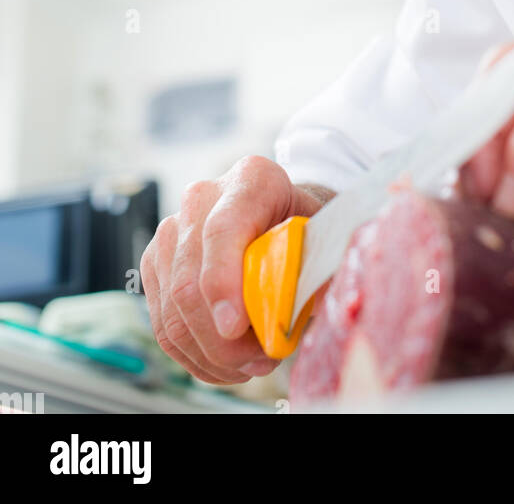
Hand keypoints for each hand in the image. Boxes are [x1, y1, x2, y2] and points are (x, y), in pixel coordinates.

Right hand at [140, 156, 328, 383]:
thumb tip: (302, 307)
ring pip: (174, 312)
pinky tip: (228, 364)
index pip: (223, 231)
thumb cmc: (307, 230)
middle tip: (262, 360)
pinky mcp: (156, 265)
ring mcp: (172, 232)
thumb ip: (314, 268)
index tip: (235, 327)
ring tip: (252, 365)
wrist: (283, 217)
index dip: (224, 282)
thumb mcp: (324, 240)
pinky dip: (196, 356)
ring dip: (213, 354)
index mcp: (251, 180)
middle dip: (224, 339)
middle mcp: (202, 199)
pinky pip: (165, 326)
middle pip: (191, 282)